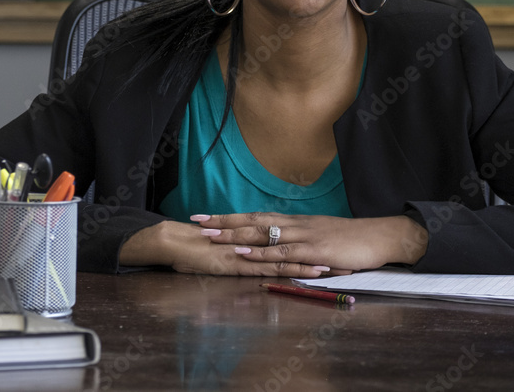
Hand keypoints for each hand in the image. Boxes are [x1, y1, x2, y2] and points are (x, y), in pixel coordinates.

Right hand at [119, 219, 332, 277]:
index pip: (283, 242)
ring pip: (287, 257)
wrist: (171, 241)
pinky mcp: (239, 265)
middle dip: (316, 253)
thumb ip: (234, 252)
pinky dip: (293, 270)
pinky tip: (310, 273)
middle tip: (343, 257)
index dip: (305, 246)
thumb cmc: (191, 247)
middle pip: (291, 248)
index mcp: (249, 239)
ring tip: (336, 267)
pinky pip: (271, 268)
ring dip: (312, 263)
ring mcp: (247, 253)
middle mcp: (252, 244)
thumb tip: (248, 255)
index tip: (328, 250)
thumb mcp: (218, 251)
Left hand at [191, 212, 427, 274]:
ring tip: (210, 236)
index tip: (207, 217)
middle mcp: (294, 224)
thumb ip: (299, 242)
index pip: (255, 215)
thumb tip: (280, 249)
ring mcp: (303, 236)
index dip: (230, 217)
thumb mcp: (321, 237)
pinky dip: (260, 251)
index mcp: (295, 222)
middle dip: (223, 222)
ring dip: (234, 234)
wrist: (381, 236)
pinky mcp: (314, 250)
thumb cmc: (352, 240)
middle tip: (196, 221)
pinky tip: (244, 252)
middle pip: (251, 219)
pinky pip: (281, 251)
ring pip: (261, 233)